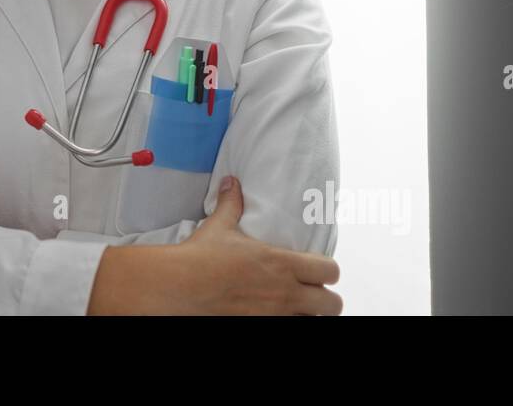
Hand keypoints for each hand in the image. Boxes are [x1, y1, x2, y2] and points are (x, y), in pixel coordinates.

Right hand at [88, 176, 341, 314]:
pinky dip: (286, 322)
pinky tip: (273, 316)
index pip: (330, 271)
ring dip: (306, 314)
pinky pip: (289, 330)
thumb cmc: (201, 258)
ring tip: (293, 308)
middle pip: (332, 304)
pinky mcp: (260, 328)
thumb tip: (231, 182)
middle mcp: (285, 293)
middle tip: (310, 295)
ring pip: (313, 321)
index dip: (327, 272)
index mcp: (282, 264)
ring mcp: (275, 316)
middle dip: (324, 300)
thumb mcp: (220, 227)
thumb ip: (232, 204)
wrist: (180, 287)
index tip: (317, 271)